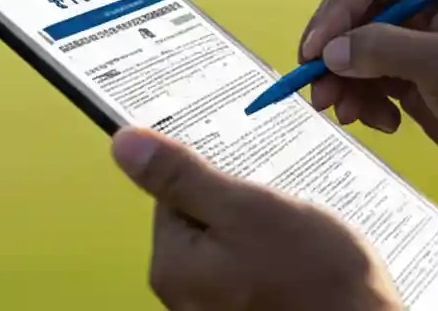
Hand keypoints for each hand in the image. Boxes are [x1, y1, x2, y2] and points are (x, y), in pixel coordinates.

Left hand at [111, 128, 401, 310]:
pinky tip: (302, 259)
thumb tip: (125, 142)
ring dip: (263, 232)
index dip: (216, 179)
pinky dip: (275, 260)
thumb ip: (184, 176)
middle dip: (242, 207)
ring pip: (232, 246)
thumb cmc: (313, 275)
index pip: (173, 196)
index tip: (250, 179)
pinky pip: (252, 272)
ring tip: (297, 234)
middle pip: (201, 223)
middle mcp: (184, 297)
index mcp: (173, 266)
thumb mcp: (245, 208)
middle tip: (280, 208)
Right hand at [300, 0, 437, 177]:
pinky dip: (361, 102)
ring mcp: (409, 36)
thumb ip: (385, 51)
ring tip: (348, 115)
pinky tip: (385, 123)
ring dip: (342, 85)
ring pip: (349, 51)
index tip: (314, 54)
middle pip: (349, 15)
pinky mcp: (404, 70)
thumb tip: (329, 53)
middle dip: (331, 56)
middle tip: (317, 93)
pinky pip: (362, 79)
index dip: (334, 15)